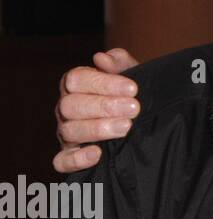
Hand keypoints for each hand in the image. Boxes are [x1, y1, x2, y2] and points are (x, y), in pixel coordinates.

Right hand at [53, 49, 141, 172]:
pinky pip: (62, 161)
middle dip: (105, 106)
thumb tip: (101, 57)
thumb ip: (120, 62)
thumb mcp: (132, 74)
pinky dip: (76, 159)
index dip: (104, 83)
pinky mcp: (69, 156)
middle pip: (71, 105)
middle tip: (134, 108)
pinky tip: (97, 153)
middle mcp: (66, 108)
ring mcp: (66, 132)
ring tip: (126, 127)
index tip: (132, 88)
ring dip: (98, 129)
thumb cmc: (132, 94)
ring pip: (69, 130)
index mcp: (76, 85)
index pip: (77, 79)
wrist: (144, 119)